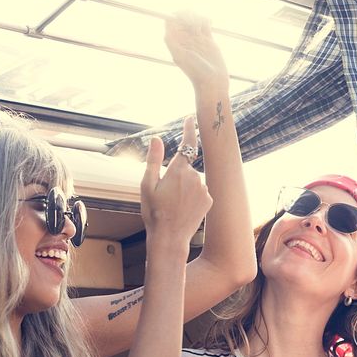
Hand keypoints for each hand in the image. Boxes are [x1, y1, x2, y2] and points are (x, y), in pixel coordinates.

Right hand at [141, 120, 212, 243]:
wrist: (169, 237)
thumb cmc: (154, 212)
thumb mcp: (147, 185)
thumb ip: (154, 160)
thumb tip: (156, 139)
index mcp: (179, 170)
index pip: (187, 144)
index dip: (189, 130)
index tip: (190, 119)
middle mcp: (195, 177)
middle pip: (186, 168)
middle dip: (177, 175)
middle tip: (164, 195)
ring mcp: (204, 189)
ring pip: (193, 181)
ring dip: (185, 188)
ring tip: (173, 205)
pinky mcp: (209, 200)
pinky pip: (200, 192)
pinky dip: (192, 197)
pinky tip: (183, 209)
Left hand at [165, 12, 227, 89]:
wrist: (212, 82)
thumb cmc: (196, 72)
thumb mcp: (181, 57)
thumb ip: (172, 42)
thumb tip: (167, 26)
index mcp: (174, 41)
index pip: (171, 20)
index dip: (177, 15)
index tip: (185, 20)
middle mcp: (184, 38)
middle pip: (183, 16)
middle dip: (190, 15)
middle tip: (196, 26)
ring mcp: (196, 38)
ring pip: (194, 18)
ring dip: (199, 17)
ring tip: (204, 27)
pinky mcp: (207, 39)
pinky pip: (205, 23)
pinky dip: (207, 19)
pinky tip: (211, 23)